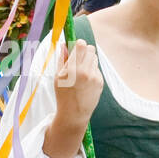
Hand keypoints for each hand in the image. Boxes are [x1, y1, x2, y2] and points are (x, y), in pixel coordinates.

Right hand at [43, 39, 101, 157]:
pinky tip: (85, 82)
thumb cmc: (63, 94)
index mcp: (73, 69)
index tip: (75, 46)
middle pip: (91, 49)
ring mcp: (95, 77)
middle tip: (78, 57)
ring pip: (94, 58)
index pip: (81, 45)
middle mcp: (86, 72)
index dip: (78, 43)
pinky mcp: (100, 82)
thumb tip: (64, 44)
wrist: (74, 114)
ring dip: (88, 61)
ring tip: (80, 72)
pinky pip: (96, 69)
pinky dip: (91, 71)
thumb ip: (62, 59)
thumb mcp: (58, 76)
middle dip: (84, 51)